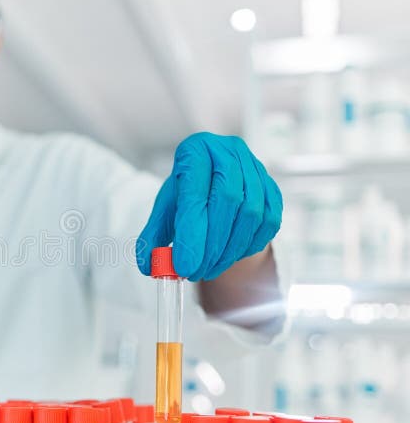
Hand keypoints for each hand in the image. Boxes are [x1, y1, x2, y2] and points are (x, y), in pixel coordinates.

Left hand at [137, 132, 281, 281]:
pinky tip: (230, 255)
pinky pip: (269, 221)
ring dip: (229, 250)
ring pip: (251, 213)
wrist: (213, 183)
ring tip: (209, 268)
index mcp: (195, 151)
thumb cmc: (186, 194)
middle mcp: (228, 152)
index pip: (196, 194)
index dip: (191, 234)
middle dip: (211, 246)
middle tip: (196, 272)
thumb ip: (153, 237)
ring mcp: (255, 167)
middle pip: (228, 201)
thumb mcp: (164, 210)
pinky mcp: (272, 186)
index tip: (184, 266)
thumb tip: (150, 266)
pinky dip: (250, 245)